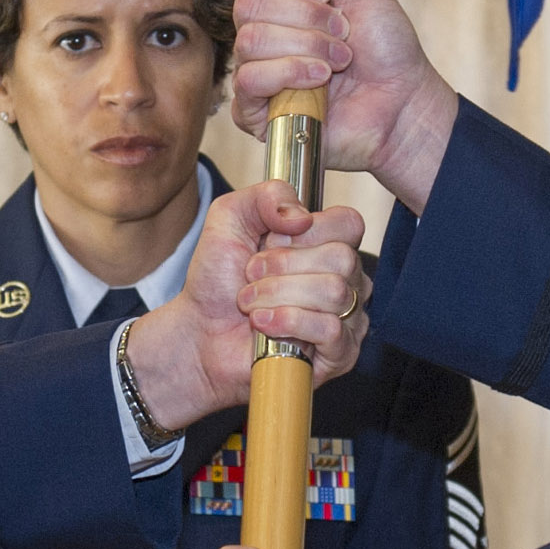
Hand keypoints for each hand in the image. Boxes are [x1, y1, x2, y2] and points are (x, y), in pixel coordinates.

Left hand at [122, 182, 368, 431]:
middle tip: (250, 277)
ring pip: (334, 293)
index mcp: (329, 243)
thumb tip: (301, 215)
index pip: (349, 223)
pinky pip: (331, 330)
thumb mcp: (230, 218)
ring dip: (277, 295)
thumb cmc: (219, 279)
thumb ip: (265, 195)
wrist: (200, 332)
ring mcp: (348, 316)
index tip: (269, 242)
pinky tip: (264, 325)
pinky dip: (289, 323)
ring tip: (250, 304)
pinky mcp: (340, 354)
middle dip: (282, 267)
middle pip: (342, 258)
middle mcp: (346, 278)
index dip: (305, 232)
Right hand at [228, 0, 460, 213]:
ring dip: (308, 46)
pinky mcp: (254, 112)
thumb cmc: (383, 42)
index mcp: (276, 1)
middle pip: (247, 6)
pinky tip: (321, 81)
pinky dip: (292, 73)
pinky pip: (248, 80)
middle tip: (343, 31)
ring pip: (250, 41)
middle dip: (306, 16)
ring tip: (341, 60)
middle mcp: (260, 34)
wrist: (403, 97)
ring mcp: (255, 73)